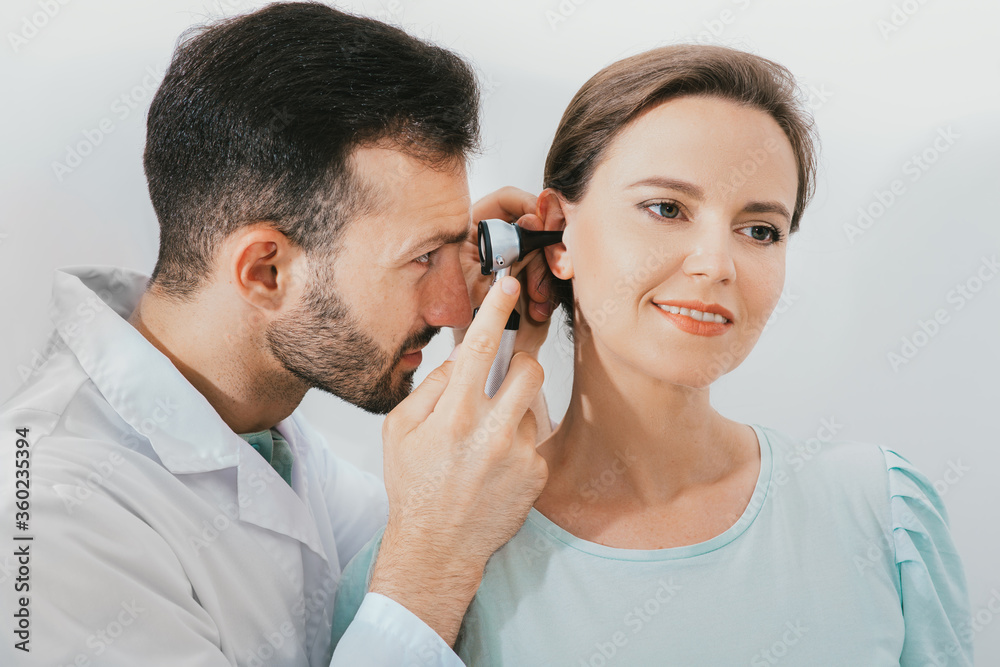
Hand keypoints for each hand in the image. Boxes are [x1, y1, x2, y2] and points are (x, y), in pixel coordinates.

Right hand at [370, 277, 548, 646]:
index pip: (481, 346)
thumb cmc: (414, 488)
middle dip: (521, 363)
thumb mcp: (399, 432)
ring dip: (515, 409)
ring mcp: (519, 453)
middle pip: (529, 369)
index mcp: (454, 413)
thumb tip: (458, 362)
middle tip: (504, 375)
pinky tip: (496, 467)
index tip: (509, 285)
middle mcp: (491, 430)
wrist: (438, 547)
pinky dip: (519, 443)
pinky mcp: (537, 474)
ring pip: (533, 405)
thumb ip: (429, 389)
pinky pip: (536, 440)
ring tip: (488, 438)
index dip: (497, 309)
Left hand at [457, 187, 558, 356]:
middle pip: (535, 225)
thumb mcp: (469, 278)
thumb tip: (528, 223)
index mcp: (474, 233)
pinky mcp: (535, 285)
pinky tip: (537, 309)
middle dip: (547, 245)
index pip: (506, 201)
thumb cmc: (460, 323)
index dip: (527, 205)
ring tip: (536, 298)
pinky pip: (554, 278)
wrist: (477, 362)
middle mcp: (500, 245)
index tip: (539, 222)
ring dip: (548, 274)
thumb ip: (496, 247)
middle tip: (554, 262)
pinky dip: (550, 293)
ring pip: (548, 251)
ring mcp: (519, 265)